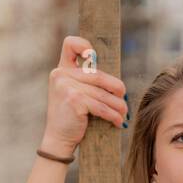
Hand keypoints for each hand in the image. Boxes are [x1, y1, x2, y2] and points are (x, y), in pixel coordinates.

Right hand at [41, 36, 126, 155]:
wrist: (59, 139)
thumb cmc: (72, 117)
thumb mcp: (76, 93)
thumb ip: (88, 81)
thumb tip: (119, 84)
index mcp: (61, 70)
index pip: (70, 43)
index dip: (85, 45)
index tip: (94, 58)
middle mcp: (61, 75)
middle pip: (99, 75)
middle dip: (116, 89)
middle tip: (123, 101)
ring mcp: (67, 86)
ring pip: (103, 93)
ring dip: (118, 105)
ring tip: (123, 114)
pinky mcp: (74, 100)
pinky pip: (101, 106)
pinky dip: (113, 115)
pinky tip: (118, 122)